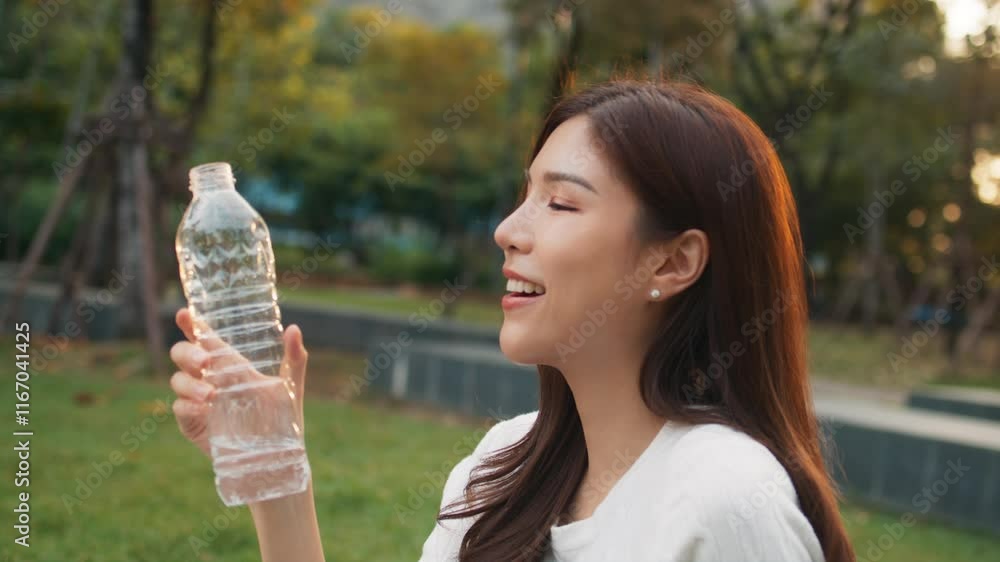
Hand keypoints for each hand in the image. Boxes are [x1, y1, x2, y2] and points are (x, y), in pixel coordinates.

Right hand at [168, 308, 309, 457]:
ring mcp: (199, 402)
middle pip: (183, 354)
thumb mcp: (290, 387)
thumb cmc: (284, 421)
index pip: (206, 340)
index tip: (184, 313)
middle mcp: (211, 380)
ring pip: (177, 380)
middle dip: (187, 353)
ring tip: (211, 395)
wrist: (276, 459)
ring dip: (189, 383)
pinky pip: (179, 409)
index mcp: (231, 366)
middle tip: (204, 362)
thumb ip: (296, 358)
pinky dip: (187, 405)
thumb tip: (294, 328)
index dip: (192, 324)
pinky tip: (202, 409)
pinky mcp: (194, 424)